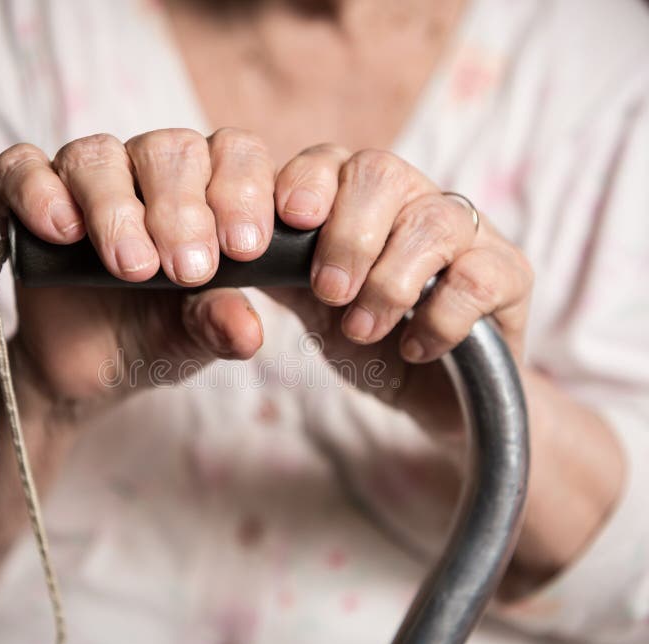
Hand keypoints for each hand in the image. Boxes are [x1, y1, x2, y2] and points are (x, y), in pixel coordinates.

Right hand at [0, 129, 277, 412]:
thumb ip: (219, 324)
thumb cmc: (158, 332)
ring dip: (115, 210)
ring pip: (98, 157)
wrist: (92, 366)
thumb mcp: (196, 336)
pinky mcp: (26, 195)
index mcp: (209, 189)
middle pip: (169, 150)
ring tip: (131, 266)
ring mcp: (88, 179)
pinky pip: (22, 168)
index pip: (235, 154)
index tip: (246, 247)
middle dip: (181, 213)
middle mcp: (152, 171)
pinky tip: (62, 230)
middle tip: (188, 269)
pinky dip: (39, 192)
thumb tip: (247, 330)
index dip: (243, 191)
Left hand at [268, 144, 533, 433]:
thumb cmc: (371, 341)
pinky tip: (414, 347)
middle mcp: (413, 200)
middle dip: (347, 236)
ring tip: (363, 330)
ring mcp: (467, 233)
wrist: (436, 393)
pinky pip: (479, 277)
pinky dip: (439, 317)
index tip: (291, 221)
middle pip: (381, 172)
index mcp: (359, 199)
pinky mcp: (509, 273)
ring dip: (389, 282)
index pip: (331, 161)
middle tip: (329, 294)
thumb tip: (222, 264)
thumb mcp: (312, 309)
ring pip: (433, 221)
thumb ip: (276, 278)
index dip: (307, 182)